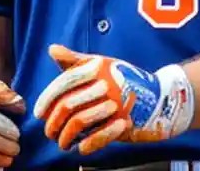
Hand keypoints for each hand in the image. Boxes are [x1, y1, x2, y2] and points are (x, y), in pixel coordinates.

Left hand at [32, 44, 193, 154]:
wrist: (160, 96)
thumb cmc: (125, 79)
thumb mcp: (102, 65)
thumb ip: (76, 61)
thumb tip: (52, 49)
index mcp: (97, 68)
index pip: (65, 83)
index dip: (47, 99)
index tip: (39, 113)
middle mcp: (106, 84)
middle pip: (69, 104)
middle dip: (54, 122)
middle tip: (49, 132)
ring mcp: (116, 104)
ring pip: (81, 121)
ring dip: (66, 136)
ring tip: (62, 143)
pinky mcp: (126, 122)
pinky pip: (101, 135)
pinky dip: (88, 144)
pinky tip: (80, 148)